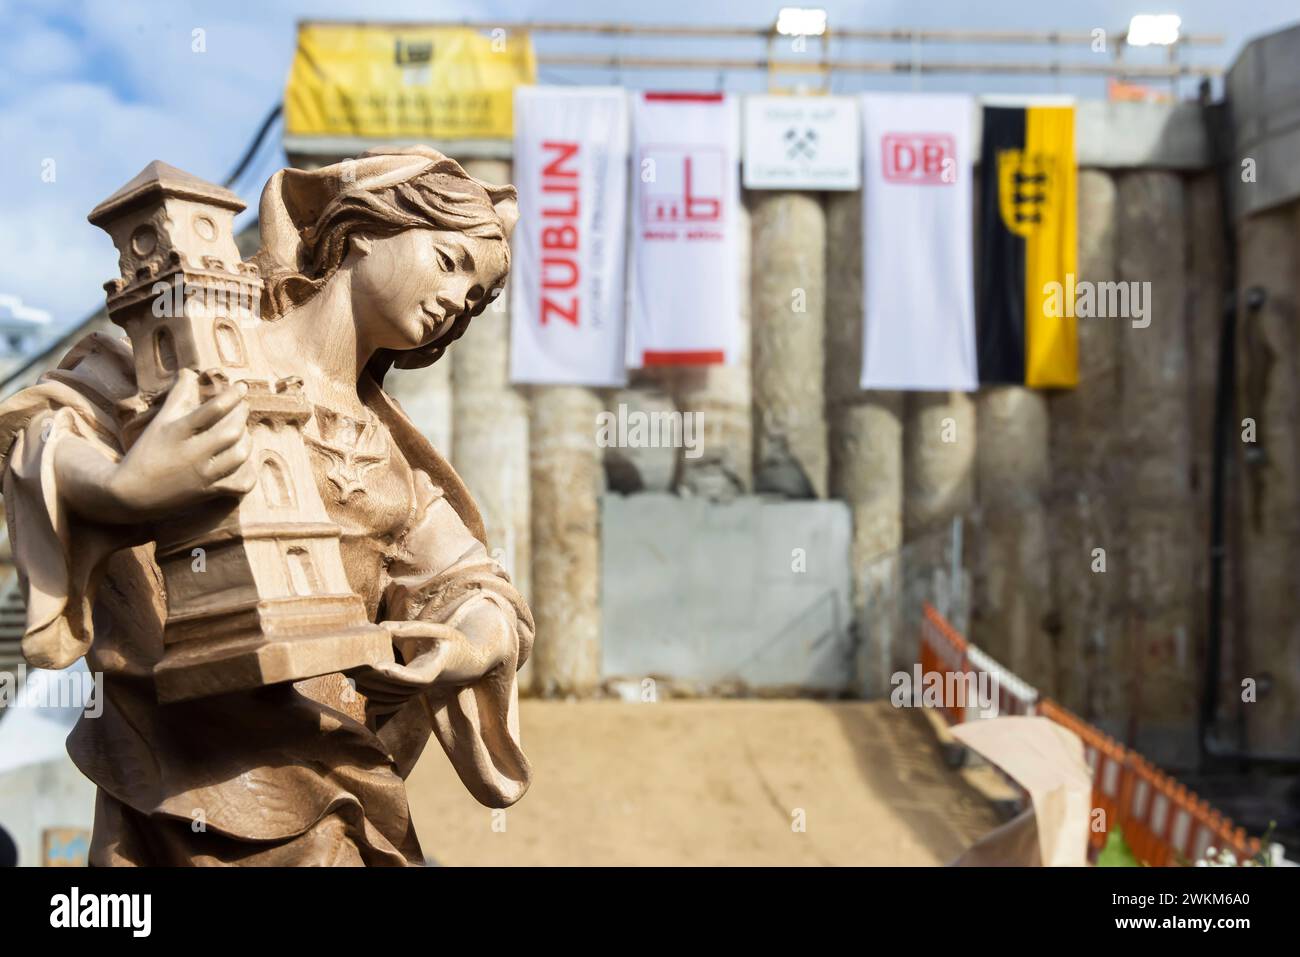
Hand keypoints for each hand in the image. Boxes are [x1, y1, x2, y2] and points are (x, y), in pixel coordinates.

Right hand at [106, 369, 255, 519]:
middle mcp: (193, 454)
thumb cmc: (146, 452)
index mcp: (178, 432)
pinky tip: (244, 460)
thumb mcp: (159, 422)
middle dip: (242, 415)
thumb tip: (189, 372)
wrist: (131, 495)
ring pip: (240, 455)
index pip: (213, 410)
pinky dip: (249, 471)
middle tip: (242, 407)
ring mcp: (204, 476)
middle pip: (232, 431)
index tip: (242, 387)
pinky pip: (242, 483)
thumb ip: (178, 397)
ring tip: (242, 431)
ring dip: (247, 439)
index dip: (232, 395)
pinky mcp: (210, 493)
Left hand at [353, 618, 509, 716]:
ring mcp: (417, 692)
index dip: (397, 674)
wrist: (468, 665)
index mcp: (433, 669)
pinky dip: (375, 698)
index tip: (378, 666)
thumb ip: (411, 629)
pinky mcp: (411, 693)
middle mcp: (424, 685)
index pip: (414, 677)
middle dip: (371, 677)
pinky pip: (391, 702)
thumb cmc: (453, 643)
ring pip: (389, 696)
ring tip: (348, 671)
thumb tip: (381, 627)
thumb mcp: (439, 630)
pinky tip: (360, 692)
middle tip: (350, 663)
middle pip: (394, 687)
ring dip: (368, 687)